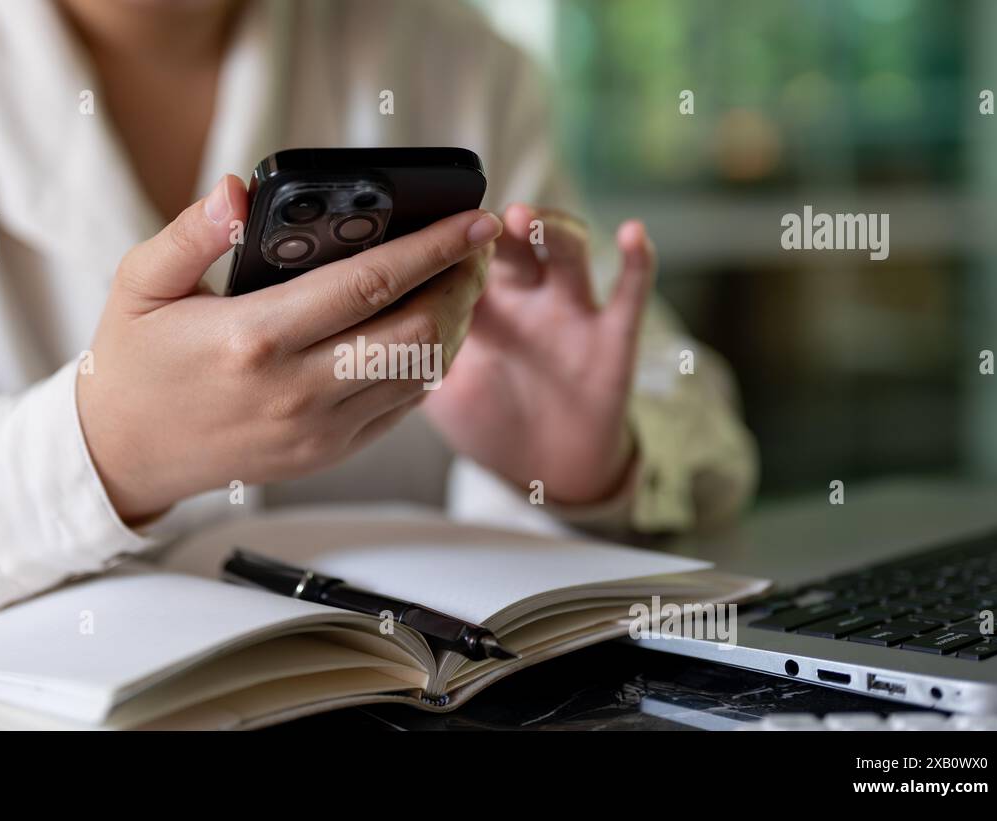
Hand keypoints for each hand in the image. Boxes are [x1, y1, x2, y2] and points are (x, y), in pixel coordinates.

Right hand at [77, 174, 502, 521]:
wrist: (124, 453)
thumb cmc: (134, 360)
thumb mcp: (140, 283)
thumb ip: (191, 233)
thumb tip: (235, 191)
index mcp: (253, 339)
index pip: (369, 285)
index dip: (434, 249)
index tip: (475, 219)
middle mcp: (295, 391)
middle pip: (417, 334)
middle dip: (462, 285)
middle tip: (476, 246)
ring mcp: (316, 430)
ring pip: (420, 375)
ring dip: (455, 325)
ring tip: (461, 281)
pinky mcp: (326, 453)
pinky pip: (400, 408)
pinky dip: (427, 365)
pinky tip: (428, 328)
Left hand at [423, 204, 653, 504]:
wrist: (548, 471)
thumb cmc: (490, 421)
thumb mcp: (439, 391)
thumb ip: (410, 357)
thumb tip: (359, 328)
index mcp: (480, 306)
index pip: (464, 258)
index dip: (448, 242)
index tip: (423, 225)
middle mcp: (525, 298)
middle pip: (512, 242)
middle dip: (494, 224)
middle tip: (472, 217)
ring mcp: (570, 312)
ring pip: (567, 253)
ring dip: (549, 229)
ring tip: (526, 218)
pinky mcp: (612, 336)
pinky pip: (629, 293)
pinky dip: (638, 261)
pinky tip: (631, 233)